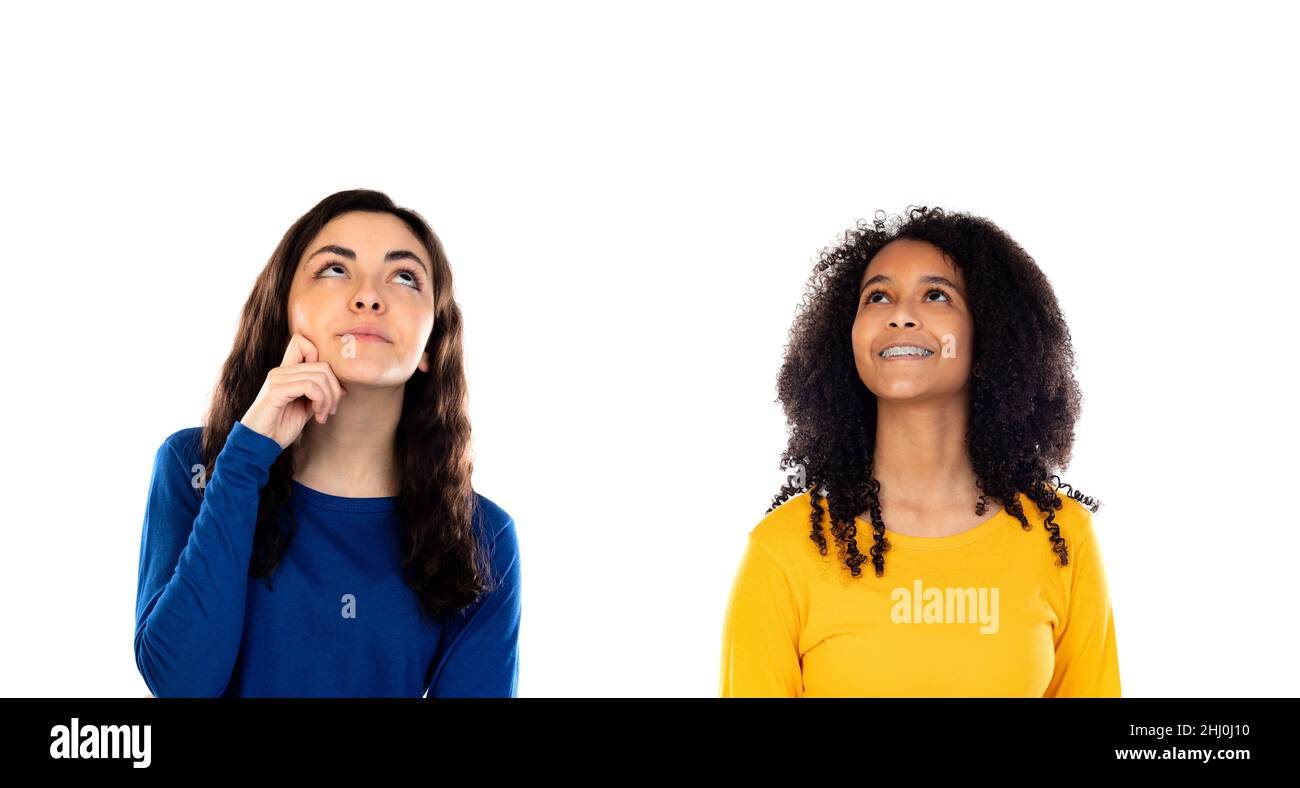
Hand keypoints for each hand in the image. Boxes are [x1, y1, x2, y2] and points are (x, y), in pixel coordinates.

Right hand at [240, 333, 346, 448]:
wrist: (260, 444)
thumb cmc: (280, 427)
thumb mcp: (304, 407)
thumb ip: (317, 394)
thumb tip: (340, 388)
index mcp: (285, 372)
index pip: (302, 342)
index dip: (323, 361)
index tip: (329, 389)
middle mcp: (280, 371)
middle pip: (322, 365)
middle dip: (334, 389)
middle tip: (331, 410)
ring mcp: (277, 379)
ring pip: (319, 376)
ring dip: (329, 399)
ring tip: (323, 414)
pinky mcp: (276, 391)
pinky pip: (309, 387)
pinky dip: (321, 401)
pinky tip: (318, 415)